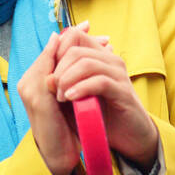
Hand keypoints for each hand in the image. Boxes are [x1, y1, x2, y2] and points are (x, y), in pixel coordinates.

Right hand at [17, 31, 81, 174]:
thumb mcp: (67, 98)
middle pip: (51, 49)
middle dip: (73, 37)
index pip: (50, 51)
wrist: (57, 157)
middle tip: (91, 27)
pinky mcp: (39, 97)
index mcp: (34, 82)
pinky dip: (70, 59)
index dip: (68, 38)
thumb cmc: (64, 129)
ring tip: (93, 35)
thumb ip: (69, 79)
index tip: (87, 28)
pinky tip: (85, 50)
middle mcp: (27, 81)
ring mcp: (30, 88)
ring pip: (52, 55)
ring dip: (73, 43)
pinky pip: (54, 70)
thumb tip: (83, 58)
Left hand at [47, 23, 158, 167]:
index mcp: (98, 57)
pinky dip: (81, 88)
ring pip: (86, 62)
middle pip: (76, 49)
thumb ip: (62, 86)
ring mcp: (118, 74)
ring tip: (61, 97)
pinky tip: (71, 98)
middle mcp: (110, 60)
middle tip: (54, 90)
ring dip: (67, 79)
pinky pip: (99, 81)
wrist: (128, 138)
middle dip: (59, 69)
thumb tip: (47, 76)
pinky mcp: (123, 91)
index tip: (49, 74)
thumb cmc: (100, 116)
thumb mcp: (75, 99)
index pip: (73, 36)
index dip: (56, 52)